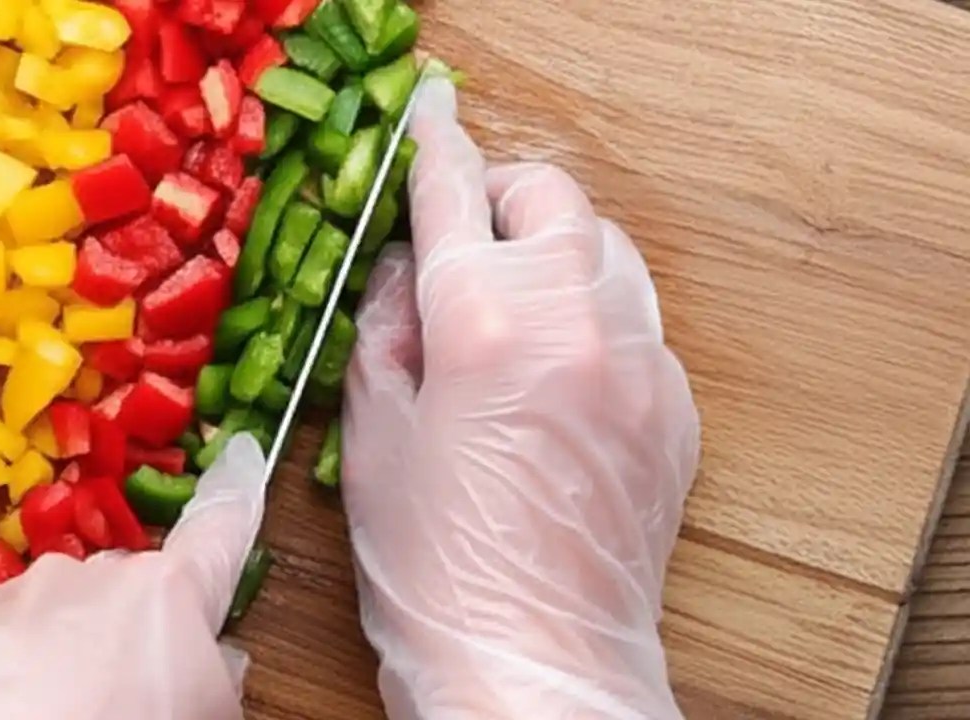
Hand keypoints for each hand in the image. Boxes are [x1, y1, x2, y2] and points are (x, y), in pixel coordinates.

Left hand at [0, 435, 266, 719]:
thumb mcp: (209, 713)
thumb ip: (216, 675)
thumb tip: (215, 664)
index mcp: (166, 587)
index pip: (217, 529)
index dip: (234, 492)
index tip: (241, 454)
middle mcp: (88, 572)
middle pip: (127, 587)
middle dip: (130, 626)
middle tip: (133, 688)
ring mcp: (16, 596)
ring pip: (55, 615)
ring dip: (63, 652)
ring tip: (64, 711)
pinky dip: (5, 673)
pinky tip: (8, 713)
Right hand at [342, 77, 699, 718]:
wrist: (533, 665)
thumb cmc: (433, 570)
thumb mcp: (373, 440)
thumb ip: (386, 333)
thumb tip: (402, 274)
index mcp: (485, 322)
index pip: (454, 197)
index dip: (432, 152)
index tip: (427, 126)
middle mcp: (578, 323)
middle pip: (553, 198)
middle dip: (503, 192)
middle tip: (463, 223)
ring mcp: (641, 366)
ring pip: (609, 248)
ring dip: (555, 245)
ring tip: (512, 289)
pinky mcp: (675, 413)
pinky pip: (637, 324)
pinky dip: (593, 315)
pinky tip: (558, 364)